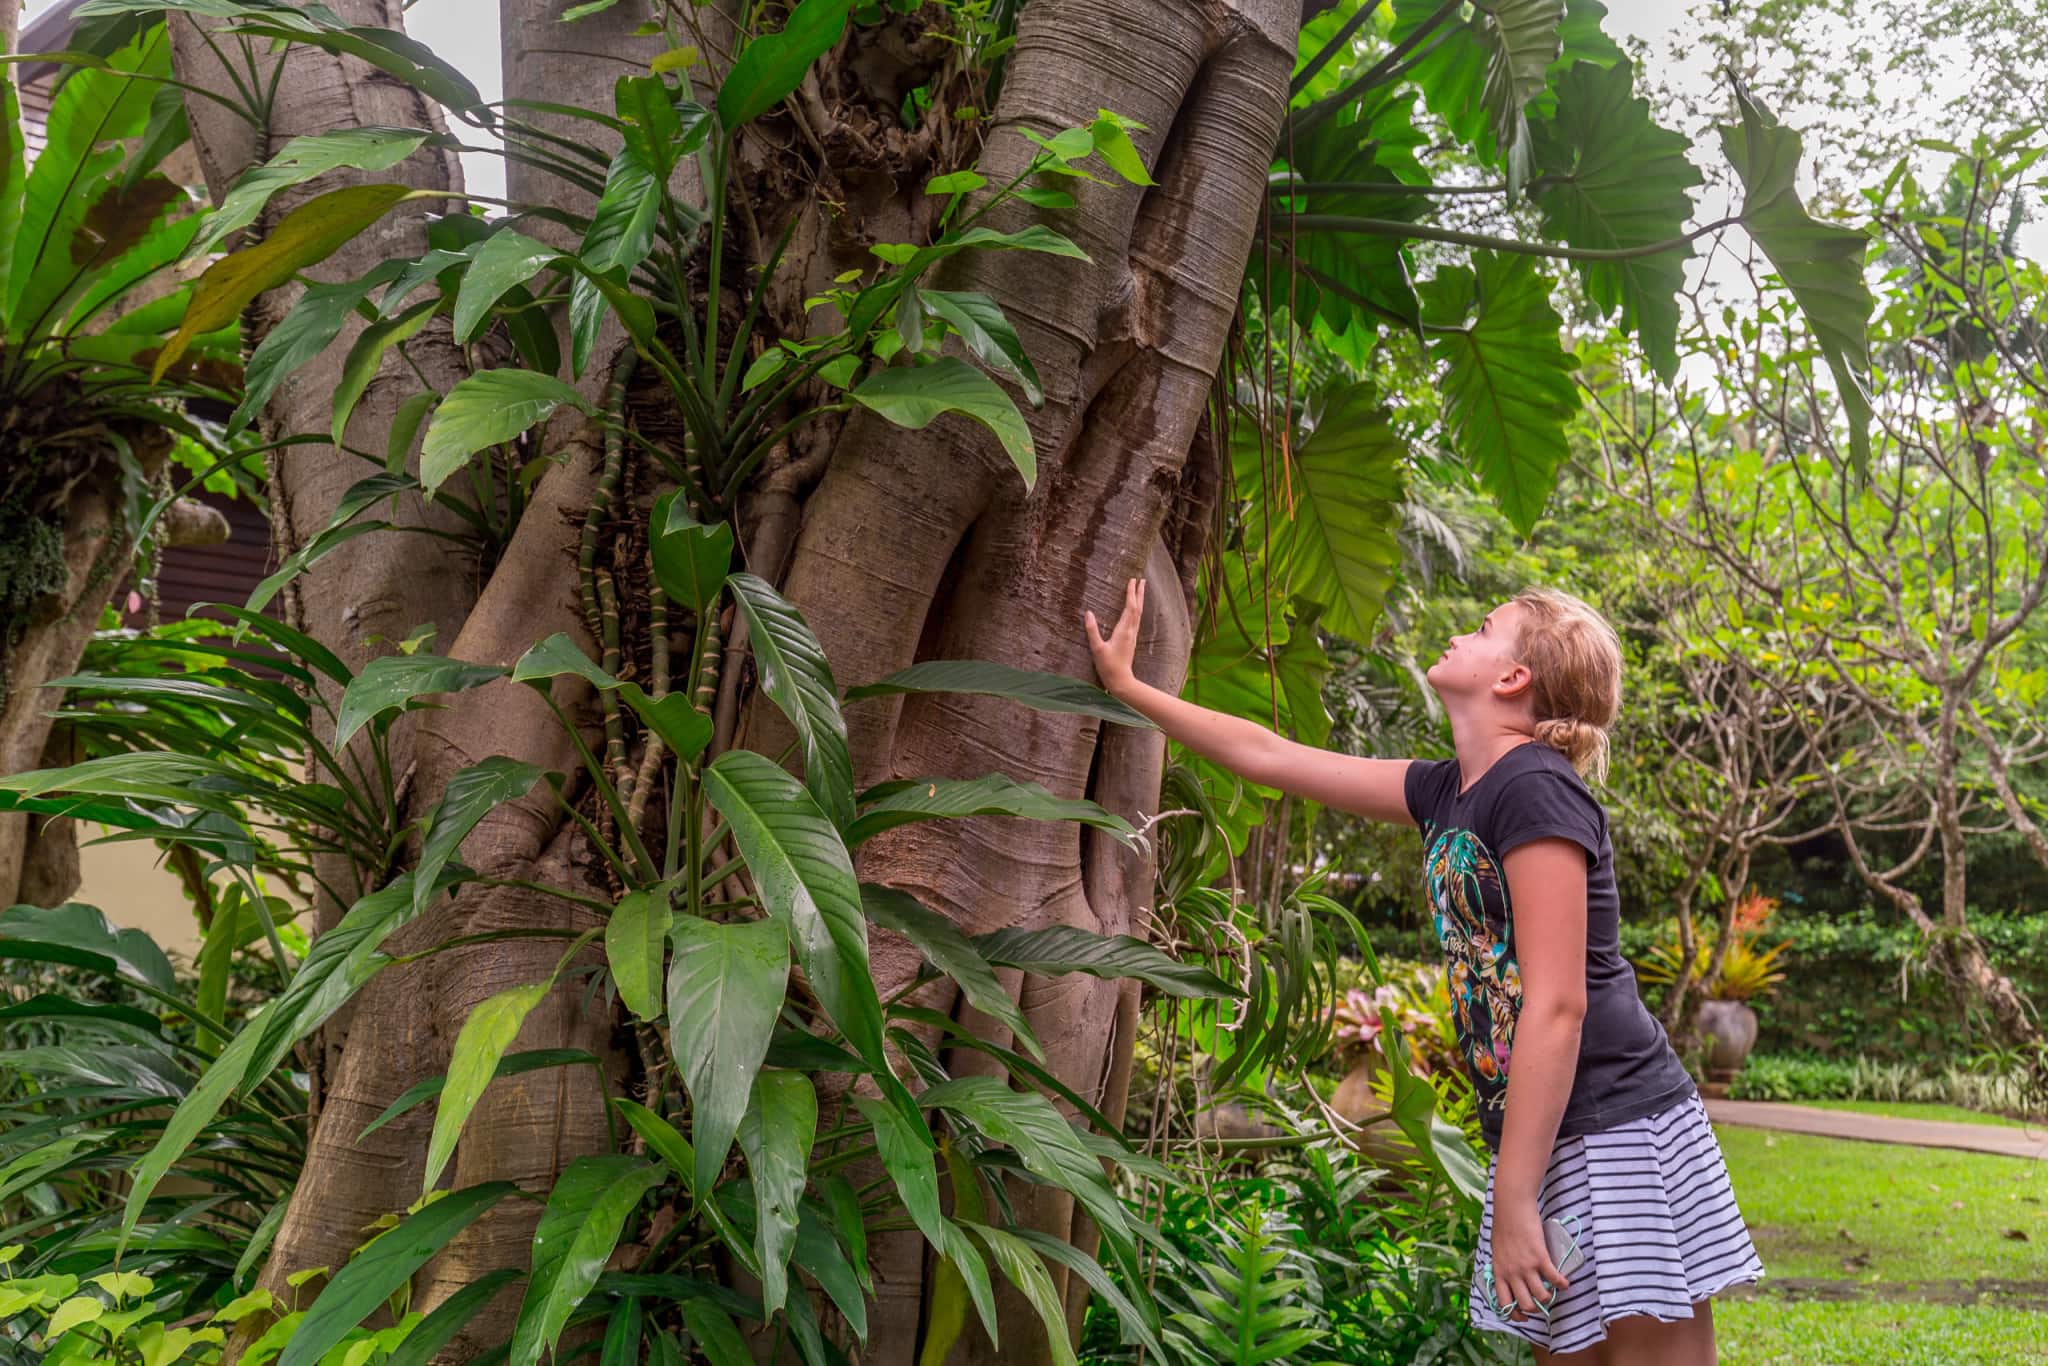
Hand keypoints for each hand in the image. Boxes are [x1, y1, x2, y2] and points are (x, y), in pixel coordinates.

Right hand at [1083, 578, 1144, 696]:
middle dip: (1139, 593)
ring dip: (1139, 600)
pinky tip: (1135, 609)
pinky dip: (1136, 610)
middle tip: (1142, 579)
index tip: (1132, 580)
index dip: (1131, 593)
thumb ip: (1092, 630)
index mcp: (1123, 631)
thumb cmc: (1108, 666)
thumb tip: (1088, 613)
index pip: (1129, 607)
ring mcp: (1132, 636)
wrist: (1121, 680)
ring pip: (1138, 614)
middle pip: (1137, 608)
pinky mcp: (1131, 640)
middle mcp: (1130, 631)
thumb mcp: (1097, 648)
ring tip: (1140, 590)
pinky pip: (1136, 620)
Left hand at [1489, 1202, 1567, 1320]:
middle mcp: (1512, 1273)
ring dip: (1550, 1297)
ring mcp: (1526, 1266)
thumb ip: (1503, 1265)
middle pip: (1525, 1305)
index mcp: (1499, 1272)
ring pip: (1541, 1296)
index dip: (1515, 1315)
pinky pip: (1554, 1279)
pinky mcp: (1540, 1257)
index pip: (1504, 1304)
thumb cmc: (1504, 1225)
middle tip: (1541, 1301)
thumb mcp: (1497, 1249)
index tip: (1524, 1316)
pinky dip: (1562, 1284)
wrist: (1512, 1207)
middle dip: (1536, 1309)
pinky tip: (1565, 1283)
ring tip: (1553, 1291)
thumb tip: (1510, 1276)